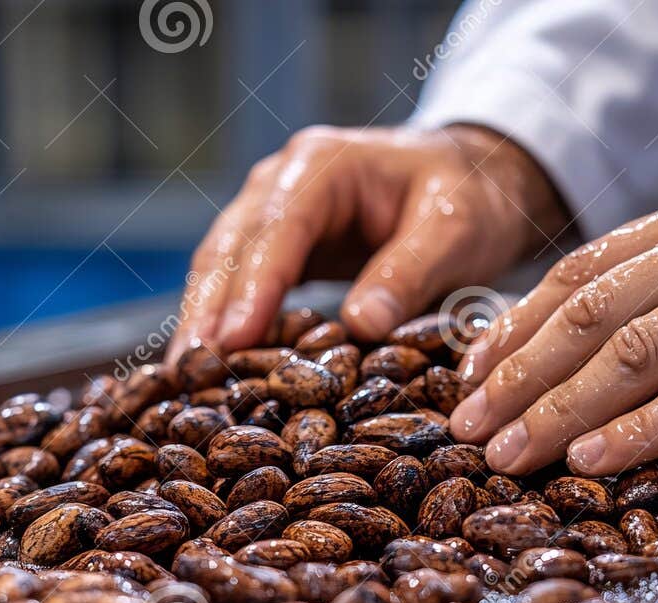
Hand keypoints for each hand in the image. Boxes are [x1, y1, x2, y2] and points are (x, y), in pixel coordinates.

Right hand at [166, 124, 566, 368]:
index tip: (234, 339)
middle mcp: (283, 182)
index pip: (275, 228)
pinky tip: (214, 368)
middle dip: (206, 310)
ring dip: (202, 321)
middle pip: (229, 248)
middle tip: (188, 373)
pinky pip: (240, 285)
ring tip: (185, 380)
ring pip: (221, 266)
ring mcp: (274, 213)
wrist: (473, 175)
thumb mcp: (455, 229)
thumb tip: (361, 326)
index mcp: (322, 166)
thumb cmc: (468, 194)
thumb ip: (410, 272)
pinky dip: (224, 324)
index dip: (252, 286)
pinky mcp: (279, 248)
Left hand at [450, 180, 657, 475]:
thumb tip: (593, 365)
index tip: (469, 382)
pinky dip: (638, 429)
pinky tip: (591, 461)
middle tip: (466, 431)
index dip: (514, 329)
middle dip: (516, 377)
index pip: (579, 273)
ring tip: (507, 458)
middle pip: (589, 312)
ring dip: (557, 410)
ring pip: (631, 350)